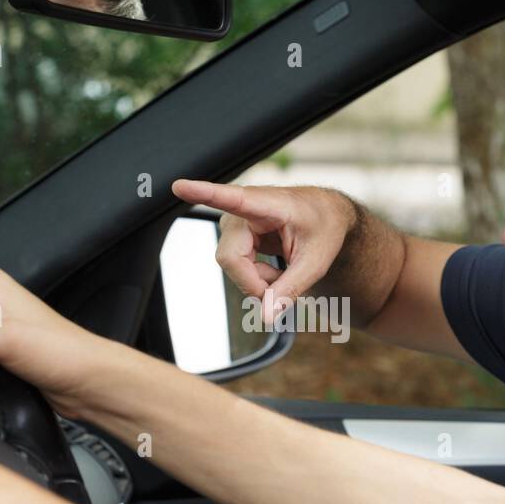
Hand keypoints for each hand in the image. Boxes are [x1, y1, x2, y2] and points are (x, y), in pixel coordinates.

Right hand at [171, 178, 355, 323]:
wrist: (326, 218)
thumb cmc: (323, 229)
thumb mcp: (316, 262)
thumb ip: (290, 289)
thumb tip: (265, 317)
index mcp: (268, 204)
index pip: (232, 198)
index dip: (203, 193)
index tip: (178, 185)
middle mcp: (242, 210)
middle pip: (230, 259)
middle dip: (255, 281)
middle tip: (283, 288)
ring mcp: (234, 224)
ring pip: (232, 266)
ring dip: (258, 279)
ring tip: (283, 270)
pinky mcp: (232, 236)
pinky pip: (236, 267)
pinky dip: (256, 276)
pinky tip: (274, 268)